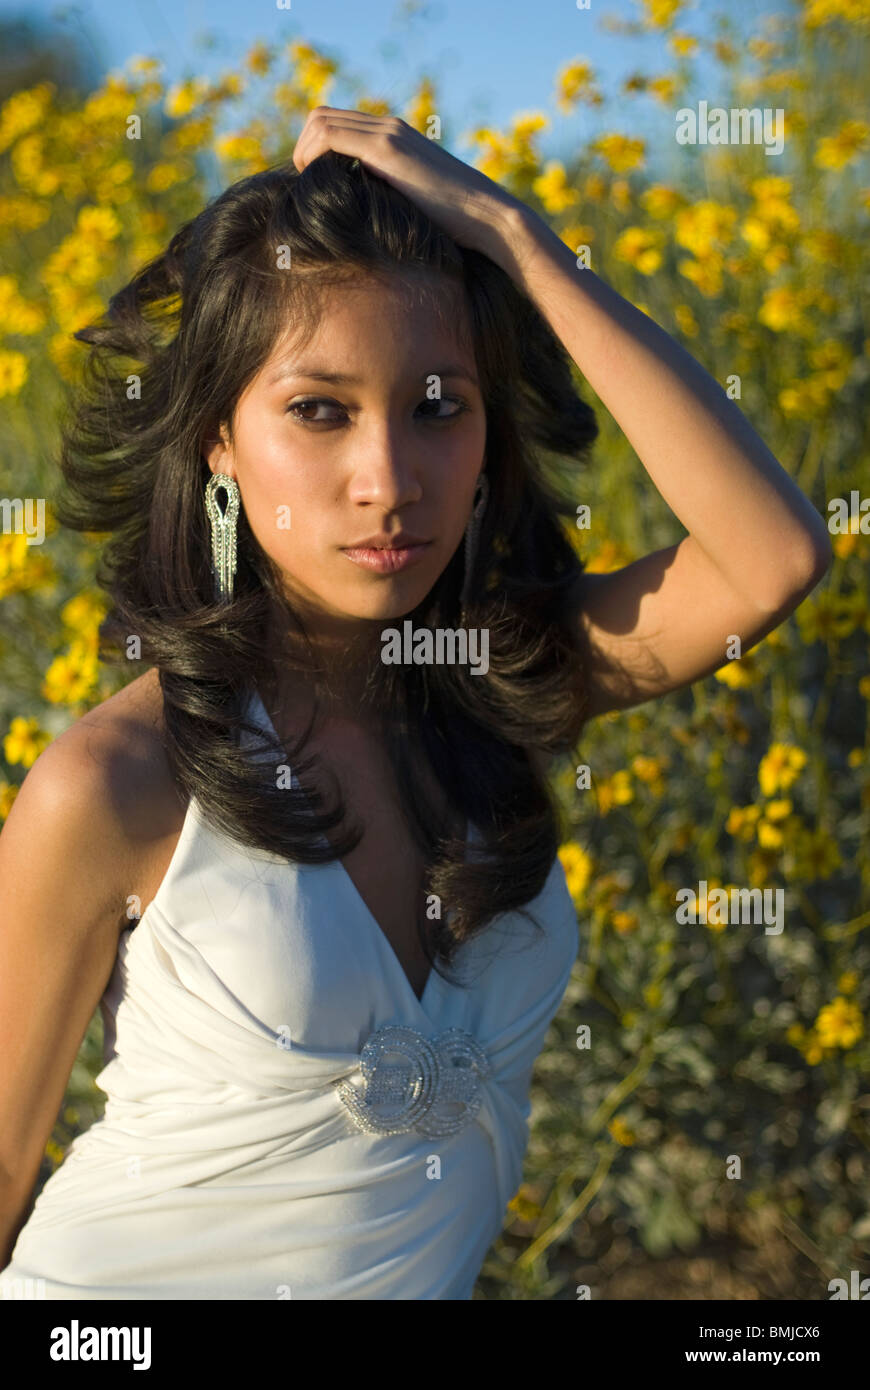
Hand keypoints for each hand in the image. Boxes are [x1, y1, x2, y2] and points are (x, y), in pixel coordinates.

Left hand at [291, 106, 527, 261]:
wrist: (486, 218)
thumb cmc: (454, 225)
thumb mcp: (411, 204)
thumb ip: (385, 195)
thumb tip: (356, 212)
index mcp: (394, 136)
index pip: (337, 123)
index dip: (313, 147)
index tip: (312, 182)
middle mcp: (389, 127)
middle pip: (322, 115)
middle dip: (303, 147)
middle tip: (304, 183)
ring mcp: (388, 133)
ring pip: (320, 121)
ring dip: (303, 151)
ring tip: (307, 184)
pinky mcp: (387, 149)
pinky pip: (331, 136)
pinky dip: (312, 155)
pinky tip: (316, 182)